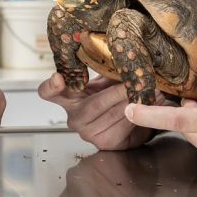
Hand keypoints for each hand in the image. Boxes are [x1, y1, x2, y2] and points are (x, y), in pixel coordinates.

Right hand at [38, 73, 167, 150]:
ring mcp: (88, 132)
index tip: (58, 77)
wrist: (128, 119)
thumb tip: (123, 53)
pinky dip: (139, 113)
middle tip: (134, 81)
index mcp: (68, 97)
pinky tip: (148, 104)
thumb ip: (107, 69)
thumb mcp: (106, 78)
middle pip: (94, 104)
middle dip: (117, 92)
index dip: (51, 86)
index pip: (48, 92)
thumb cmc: (112, 94)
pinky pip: (124, 126)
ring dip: (133, 102)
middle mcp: (73, 117)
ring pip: (113, 115)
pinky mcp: (105, 143)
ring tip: (149, 89)